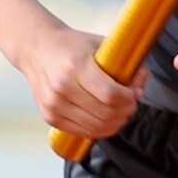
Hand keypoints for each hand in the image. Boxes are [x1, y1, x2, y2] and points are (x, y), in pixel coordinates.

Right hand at [20, 26, 139, 140]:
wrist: (36, 49)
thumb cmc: (72, 46)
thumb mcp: (99, 45)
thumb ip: (124, 65)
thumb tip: (140, 89)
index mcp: (76, 65)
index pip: (110, 94)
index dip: (128, 98)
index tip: (133, 94)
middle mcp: (62, 86)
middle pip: (105, 114)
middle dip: (125, 112)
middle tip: (130, 105)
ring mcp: (54, 104)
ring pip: (95, 127)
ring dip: (115, 124)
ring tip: (120, 113)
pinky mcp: (49, 117)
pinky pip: (82, 132)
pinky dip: (99, 130)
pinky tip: (105, 121)